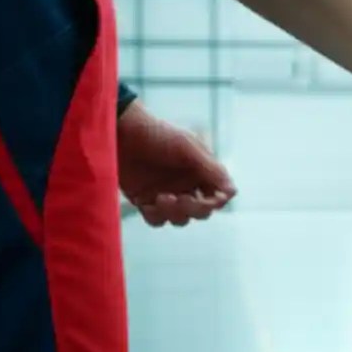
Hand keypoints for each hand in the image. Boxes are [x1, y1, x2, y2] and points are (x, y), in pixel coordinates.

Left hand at [117, 101, 236, 226]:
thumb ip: (211, 169)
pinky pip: (157, 220)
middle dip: (194, 208)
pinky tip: (147, 202)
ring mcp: (166, 194)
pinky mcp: (145, 201)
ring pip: (180, 219)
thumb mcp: (188, 148)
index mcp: (201, 171)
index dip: (217, 201)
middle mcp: (186, 185)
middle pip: (202, 211)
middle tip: (180, 198)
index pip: (219, 195)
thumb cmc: (156, 134)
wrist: (119, 131)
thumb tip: (232, 191)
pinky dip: (155, 216)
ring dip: (174, 213)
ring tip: (161, 197)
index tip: (210, 199)